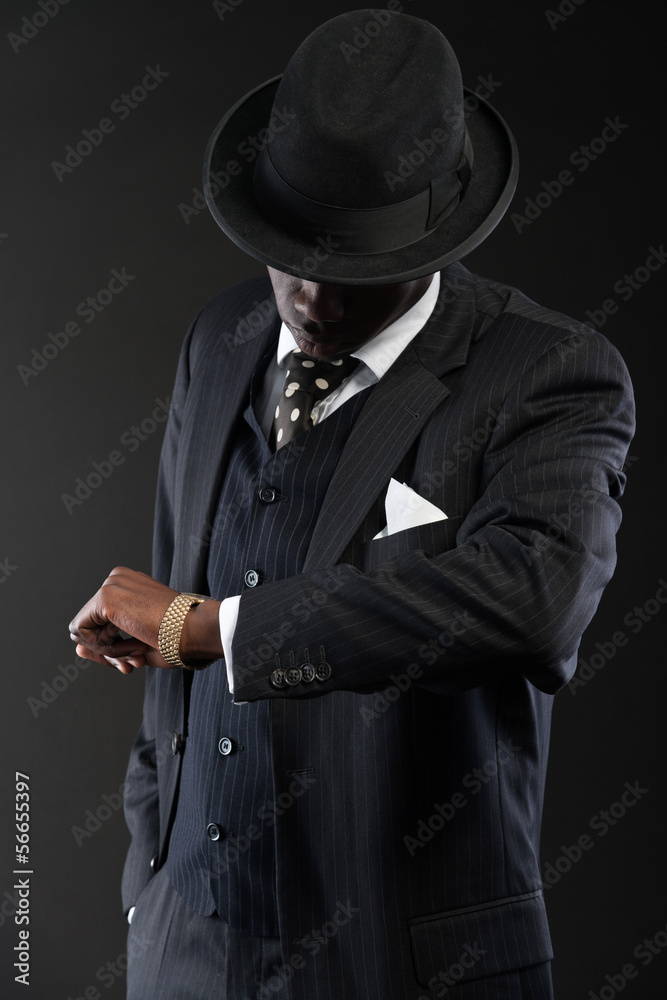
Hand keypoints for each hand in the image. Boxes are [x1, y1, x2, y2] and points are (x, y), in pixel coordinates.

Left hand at [68, 566, 222, 673]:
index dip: (113, 646)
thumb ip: (107, 647)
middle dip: (110, 651)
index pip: (100, 620)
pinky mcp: (106, 598)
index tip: (135, 656)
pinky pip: (82, 631)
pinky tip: (129, 647)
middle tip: (134, 662)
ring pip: (83, 629)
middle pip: (90, 625)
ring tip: (137, 655)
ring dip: (108, 651)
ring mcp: (111, 586)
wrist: (193, 630)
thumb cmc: (175, 638)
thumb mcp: (137, 644)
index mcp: (128, 584)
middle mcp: (117, 579)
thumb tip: (78, 648)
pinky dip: (102, 648)